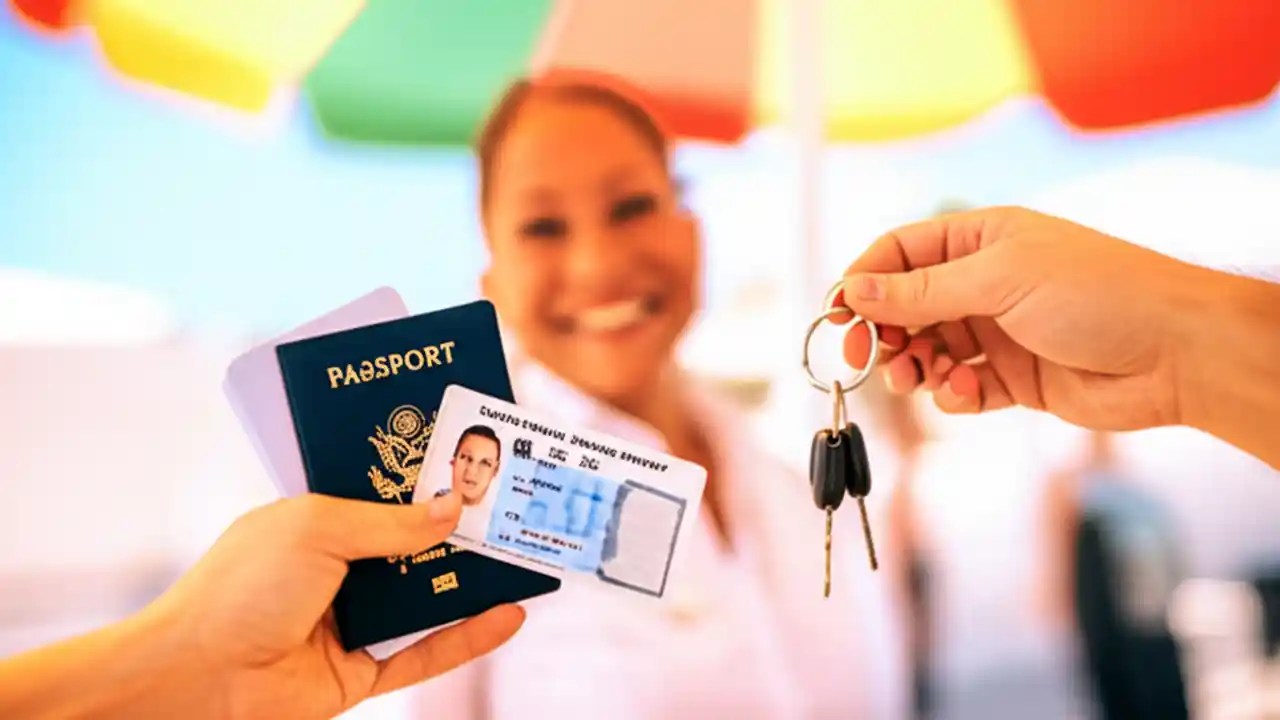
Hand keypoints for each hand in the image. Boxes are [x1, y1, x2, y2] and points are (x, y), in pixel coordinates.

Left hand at [143, 493, 523, 717]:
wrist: (195, 678)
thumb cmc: (240, 588)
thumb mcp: (319, 529)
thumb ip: (391, 522)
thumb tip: (453, 509)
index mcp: (314, 522)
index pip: (379, 490)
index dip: (422, 474)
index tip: (469, 452)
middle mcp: (334, 569)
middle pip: (412, 544)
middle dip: (459, 526)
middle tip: (512, 501)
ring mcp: (349, 621)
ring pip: (425, 597)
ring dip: (472, 579)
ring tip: (524, 551)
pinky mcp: (360, 674)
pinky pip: (425, 653)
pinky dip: (469, 636)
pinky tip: (509, 615)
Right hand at [836, 206, 1204, 431]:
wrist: (1175, 354)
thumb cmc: (1098, 294)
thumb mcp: (998, 281)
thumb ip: (920, 292)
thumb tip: (852, 291)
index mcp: (981, 239)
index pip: (899, 253)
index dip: (863, 282)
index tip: (836, 317)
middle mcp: (984, 283)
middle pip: (905, 307)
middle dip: (883, 333)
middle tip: (868, 359)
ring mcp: (998, 331)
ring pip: (927, 351)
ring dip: (913, 368)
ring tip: (918, 379)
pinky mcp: (1013, 378)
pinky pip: (960, 388)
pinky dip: (953, 395)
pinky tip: (969, 394)